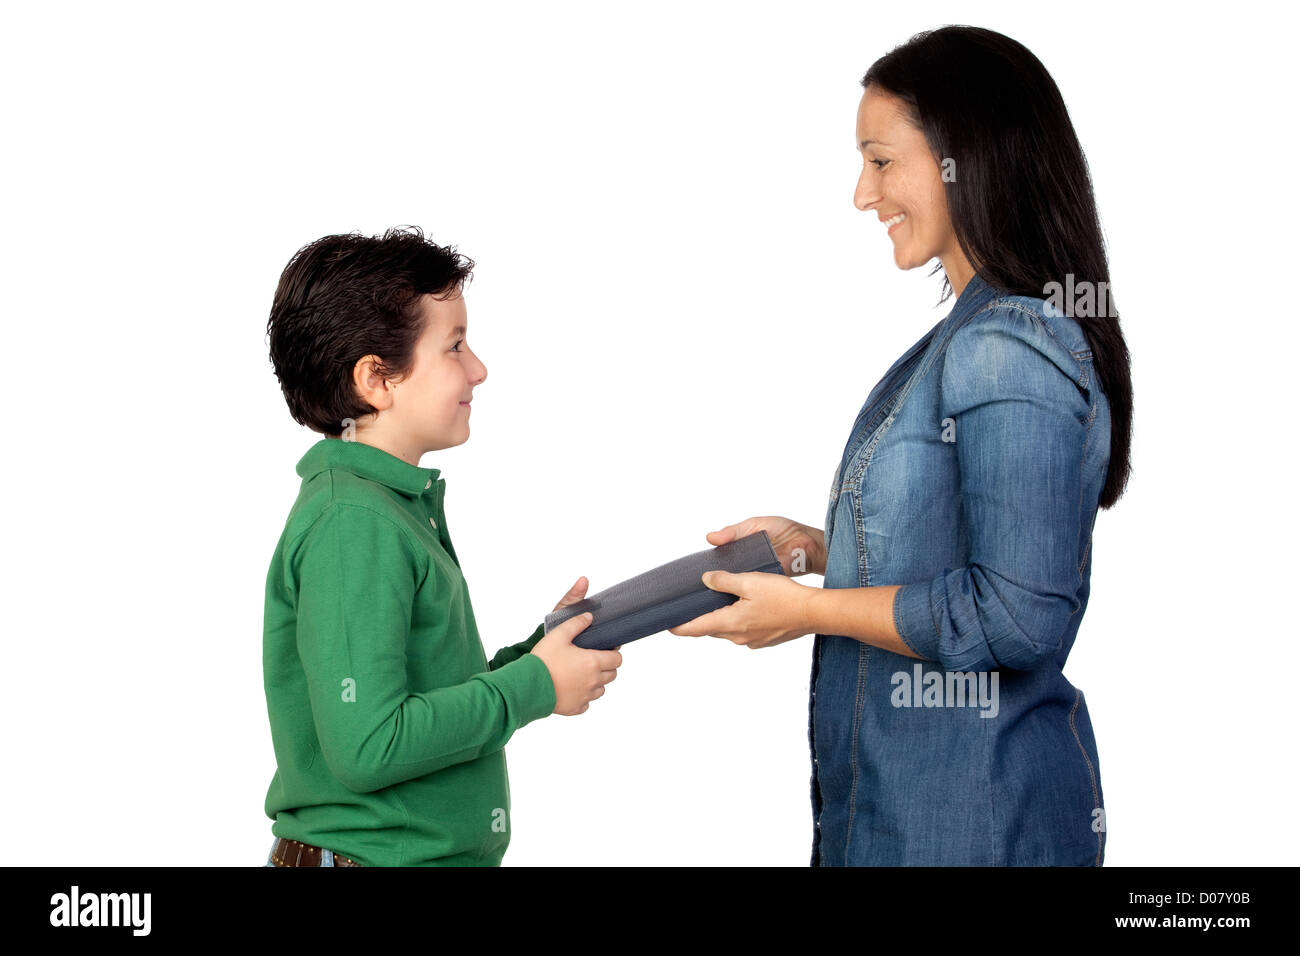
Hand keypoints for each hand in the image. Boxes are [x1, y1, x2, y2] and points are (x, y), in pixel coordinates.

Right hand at [533, 577, 621, 714]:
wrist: (527, 686)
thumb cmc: (543, 660)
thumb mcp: (558, 635)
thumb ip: (576, 624)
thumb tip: (589, 617)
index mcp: (593, 662)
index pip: (617, 660)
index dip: (613, 654)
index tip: (605, 651)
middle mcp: (593, 681)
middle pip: (612, 675)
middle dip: (606, 667)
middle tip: (592, 661)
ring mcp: (585, 697)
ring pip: (600, 690)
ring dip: (595, 682)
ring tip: (580, 674)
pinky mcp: (576, 708)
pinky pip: (586, 703)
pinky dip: (583, 696)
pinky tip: (571, 688)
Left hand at [668, 569, 815, 648]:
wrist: (813, 613)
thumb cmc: (784, 597)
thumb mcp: (749, 581)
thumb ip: (723, 581)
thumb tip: (705, 580)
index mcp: (730, 623)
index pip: (696, 628)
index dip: (679, 626)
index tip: (666, 625)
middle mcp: (738, 636)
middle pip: (710, 628)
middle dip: (700, 619)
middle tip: (690, 607)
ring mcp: (751, 640)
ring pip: (728, 629)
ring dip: (720, 618)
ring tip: (718, 602)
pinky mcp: (763, 639)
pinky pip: (743, 630)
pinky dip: (738, 620)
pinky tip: (745, 606)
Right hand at [706, 516, 825, 576]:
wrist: (806, 542)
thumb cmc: (784, 530)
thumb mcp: (754, 525)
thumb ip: (733, 531)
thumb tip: (709, 538)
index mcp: (741, 548)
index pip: (720, 557)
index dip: (709, 562)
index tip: (695, 567)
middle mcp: (746, 563)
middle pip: (725, 572)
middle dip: (715, 575)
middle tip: (699, 580)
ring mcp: (755, 574)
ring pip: (736, 581)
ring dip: (728, 583)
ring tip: (712, 587)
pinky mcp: (764, 582)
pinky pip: (751, 587)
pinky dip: (743, 588)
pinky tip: (733, 590)